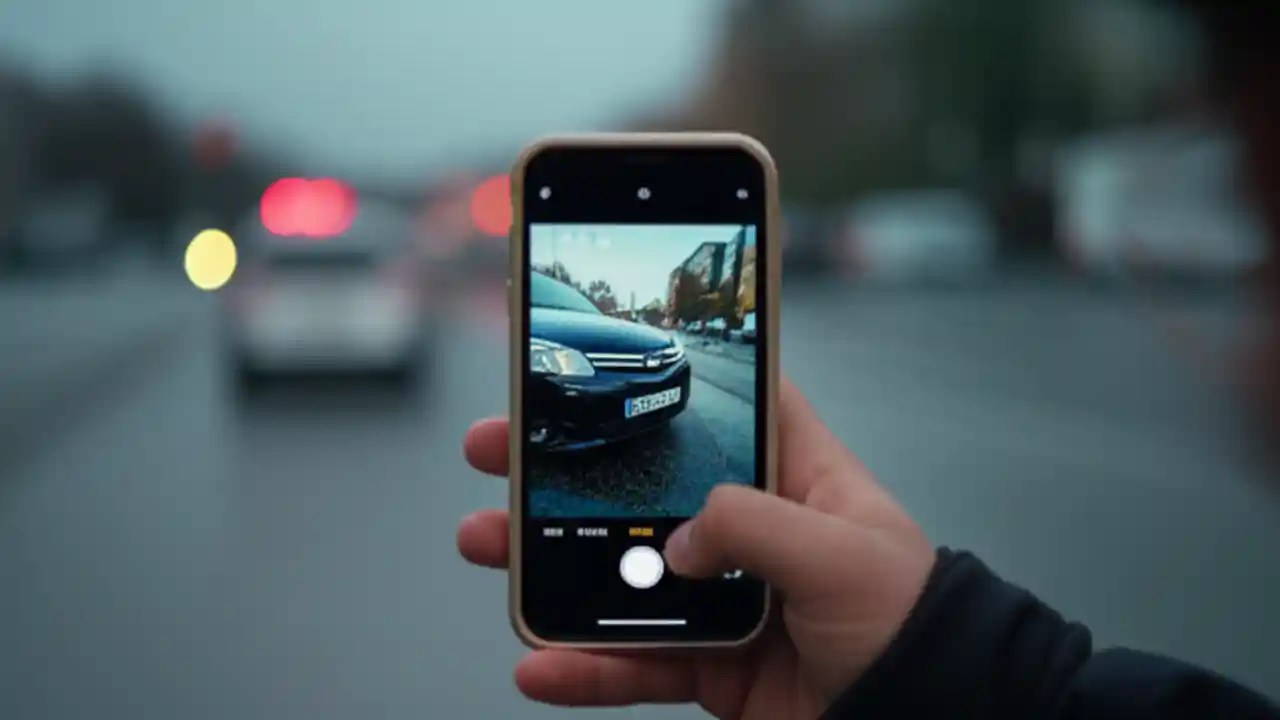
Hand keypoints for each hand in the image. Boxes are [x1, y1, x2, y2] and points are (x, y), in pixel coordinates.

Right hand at [457, 377, 934, 717]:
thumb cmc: (910, 620)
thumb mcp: (839, 550)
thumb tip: (676, 544)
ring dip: (550, 564)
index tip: (604, 353)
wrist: (930, 717)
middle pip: (643, 486)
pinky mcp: (710, 665)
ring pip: (621, 575)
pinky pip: (636, 663)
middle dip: (569, 467)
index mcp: (792, 479)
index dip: (671, 374)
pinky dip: (587, 668)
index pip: (728, 406)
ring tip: (488, 544)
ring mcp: (724, 599)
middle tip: (502, 448)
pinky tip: (542, 665)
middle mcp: (750, 532)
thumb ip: (749, 525)